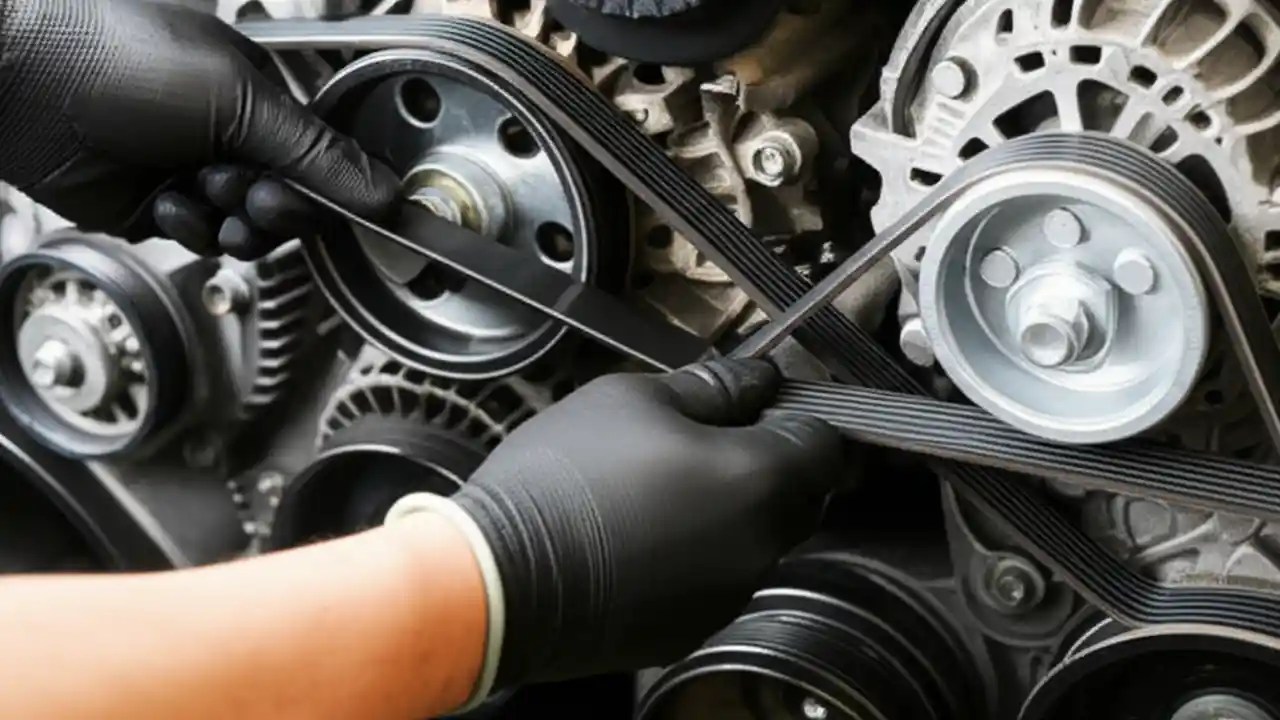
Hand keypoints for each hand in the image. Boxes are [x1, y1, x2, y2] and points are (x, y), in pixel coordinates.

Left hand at [0, 0, 398, 256]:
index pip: (328, 160)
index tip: (343, 212)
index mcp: (264, 97)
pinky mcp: (157, 206)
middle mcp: (233, 136)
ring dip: (233, 223)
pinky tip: (165, 202)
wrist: (19, 80)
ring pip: (250, 231)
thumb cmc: (118, 57)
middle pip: (293, 204)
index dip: (336, 191)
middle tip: (251, 194)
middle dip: (276, 209)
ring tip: (203, 193)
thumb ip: (318, 154)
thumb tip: (385, 192)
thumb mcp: (240, 100)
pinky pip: (199, 239)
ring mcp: (194, 172)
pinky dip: (187, 228)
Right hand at [449, 358, 844, 689]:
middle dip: (768, 465)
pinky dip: (695, 556)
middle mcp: (759, 547)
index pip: (824, 445)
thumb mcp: (635, 399)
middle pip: (798, 497)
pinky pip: (715, 579)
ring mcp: (727, 595)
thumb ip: (714, 387)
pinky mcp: (690, 630)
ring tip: (659, 488)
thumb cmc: (564, 480)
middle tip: (704, 439)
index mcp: (757, 481)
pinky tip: (642, 535)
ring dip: (729, 512)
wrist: (502, 579)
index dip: (797, 417)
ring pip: (756, 540)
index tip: (761, 405)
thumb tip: (757, 379)